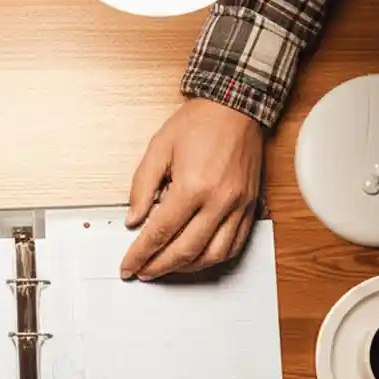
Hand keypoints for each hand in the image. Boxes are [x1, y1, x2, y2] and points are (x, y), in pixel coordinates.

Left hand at [120, 98, 262, 279]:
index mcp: (193, 186)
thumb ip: (142, 187)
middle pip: (185, 250)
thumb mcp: (158, 148)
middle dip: (159, 266)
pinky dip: (213, 258)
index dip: (140, 254)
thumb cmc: (199, 123)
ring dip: (187, 268)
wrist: (236, 107)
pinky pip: (234, 244)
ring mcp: (238, 206)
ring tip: (166, 267)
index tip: (128, 266)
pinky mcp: (250, 206)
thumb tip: (133, 220)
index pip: (160, 232)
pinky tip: (196, 258)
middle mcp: (218, 201)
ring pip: (213, 254)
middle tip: (143, 272)